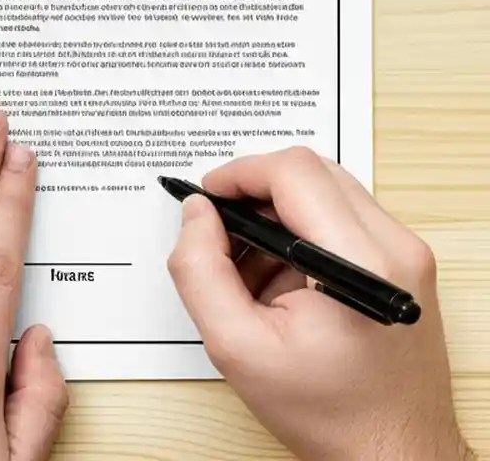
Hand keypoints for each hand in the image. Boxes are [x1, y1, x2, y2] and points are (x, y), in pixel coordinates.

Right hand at [169, 147, 473, 460]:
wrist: (393, 452)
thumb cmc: (329, 413)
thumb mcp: (236, 346)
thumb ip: (201, 270)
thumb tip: (196, 215)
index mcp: (358, 262)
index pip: (294, 172)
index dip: (238, 173)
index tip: (206, 197)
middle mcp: (394, 248)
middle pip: (312, 171)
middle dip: (255, 193)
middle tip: (221, 235)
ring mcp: (406, 254)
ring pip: (327, 190)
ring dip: (278, 216)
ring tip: (251, 272)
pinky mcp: (406, 264)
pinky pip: (344, 218)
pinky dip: (302, 234)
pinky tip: (281, 283)